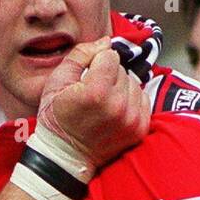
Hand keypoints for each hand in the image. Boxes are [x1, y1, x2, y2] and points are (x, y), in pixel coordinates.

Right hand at [37, 39, 150, 167]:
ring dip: (120, 89)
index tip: (85, 78)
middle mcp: (118, 106)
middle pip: (123, 69)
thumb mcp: (57, 80)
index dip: (95, 63)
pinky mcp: (140, 129)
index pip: (110, 55)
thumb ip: (82, 53)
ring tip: (102, 105)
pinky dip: (130, 102)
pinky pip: (142, 100)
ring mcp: (131, 120)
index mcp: (96, 92)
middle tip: (92, 96)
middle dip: (108, 76)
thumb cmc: (56, 118)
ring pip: (134, 84)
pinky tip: (113, 112)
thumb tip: (106, 42)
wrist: (65, 157)